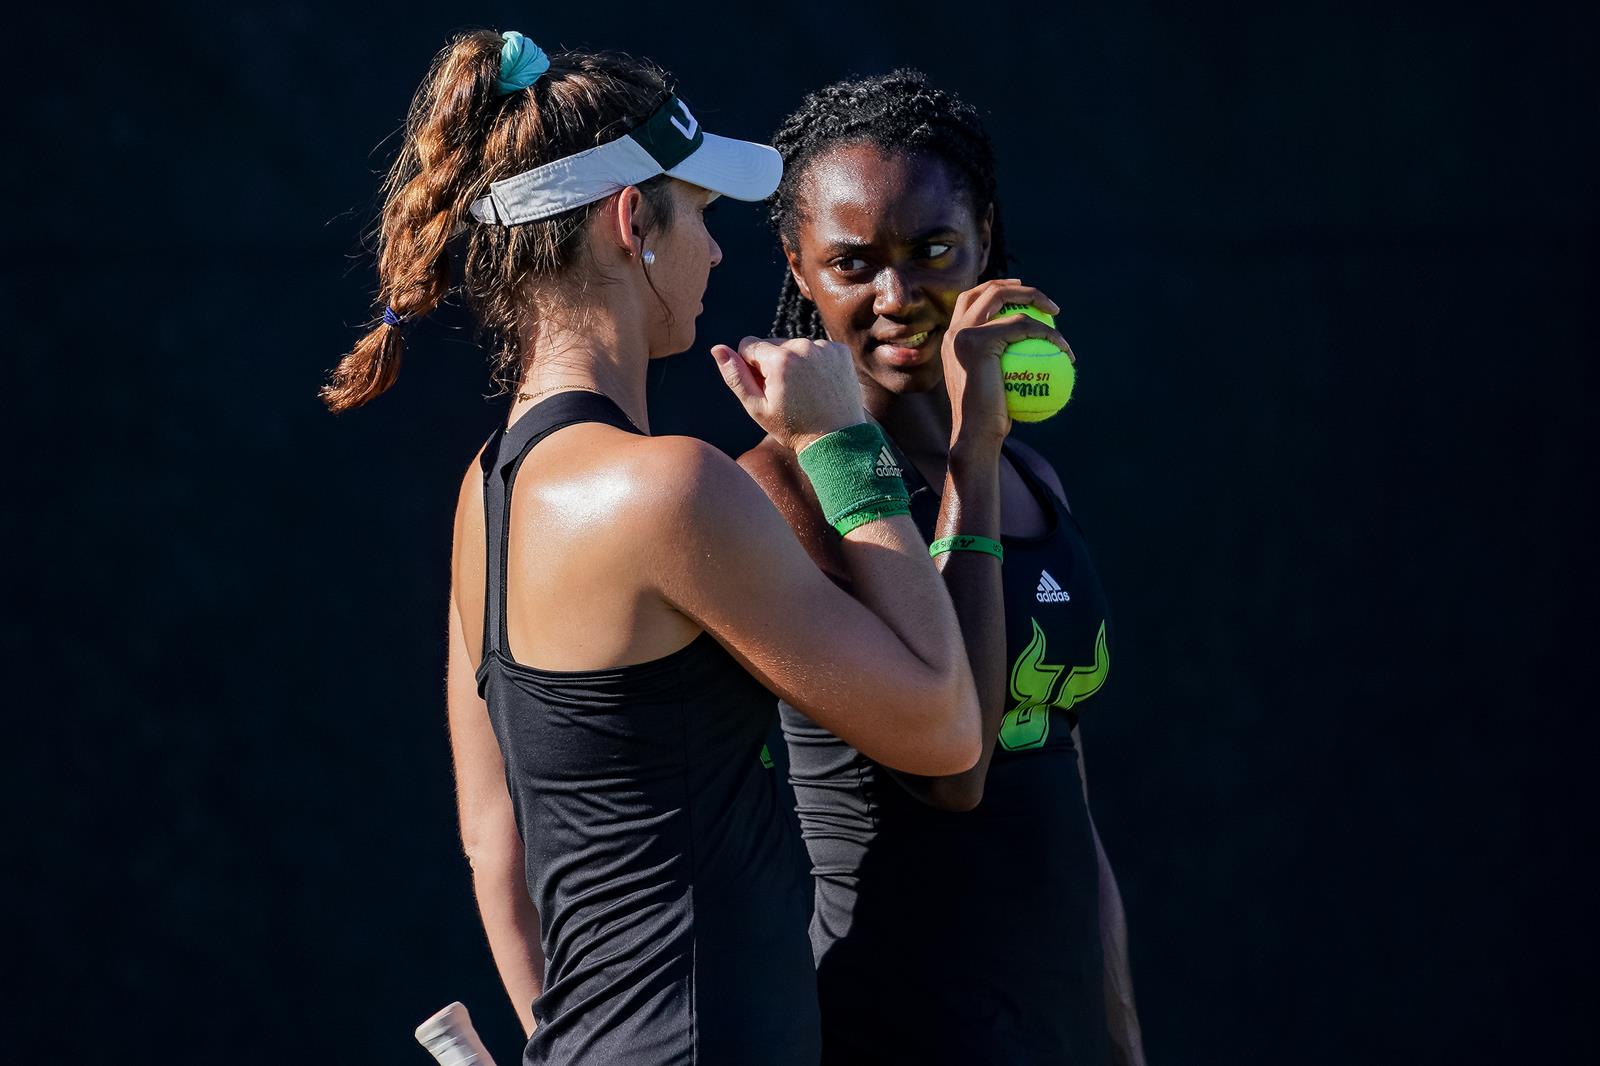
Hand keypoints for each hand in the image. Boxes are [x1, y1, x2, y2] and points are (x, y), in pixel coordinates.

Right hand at [712, 337, 864, 451]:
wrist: (837, 440)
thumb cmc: (793, 428)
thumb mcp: (756, 407)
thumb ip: (735, 376)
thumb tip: (717, 348)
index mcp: (780, 359)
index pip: (748, 345)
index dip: (750, 367)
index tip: (765, 388)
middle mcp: (803, 346)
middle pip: (772, 344)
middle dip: (772, 363)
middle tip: (786, 394)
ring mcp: (825, 347)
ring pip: (795, 346)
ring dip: (794, 362)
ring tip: (803, 391)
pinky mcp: (840, 351)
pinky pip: (816, 348)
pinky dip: (814, 362)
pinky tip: (818, 385)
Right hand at [941, 280, 1070, 447]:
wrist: (976, 434)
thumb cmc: (991, 419)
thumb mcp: (996, 386)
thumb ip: (1003, 364)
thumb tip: (1033, 353)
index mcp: (953, 339)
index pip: (972, 300)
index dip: (998, 289)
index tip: (1023, 295)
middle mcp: (954, 332)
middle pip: (986, 291)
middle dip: (1017, 287)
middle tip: (1044, 302)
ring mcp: (963, 334)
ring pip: (1003, 300)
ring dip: (1035, 300)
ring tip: (1056, 314)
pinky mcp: (978, 342)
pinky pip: (1022, 326)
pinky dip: (1046, 332)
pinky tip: (1064, 347)